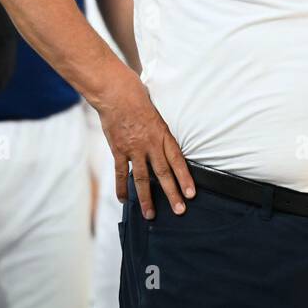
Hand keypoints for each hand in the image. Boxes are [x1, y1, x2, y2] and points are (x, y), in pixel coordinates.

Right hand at [98, 73, 194, 219]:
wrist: (116, 93)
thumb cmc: (138, 98)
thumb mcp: (157, 114)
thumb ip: (161, 133)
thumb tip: (166, 146)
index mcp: (163, 134)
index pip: (177, 160)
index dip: (185, 178)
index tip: (191, 193)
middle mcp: (150, 144)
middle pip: (163, 173)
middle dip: (172, 193)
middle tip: (179, 210)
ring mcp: (133, 148)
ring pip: (142, 178)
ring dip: (146, 198)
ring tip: (150, 215)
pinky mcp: (118, 150)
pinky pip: (121, 172)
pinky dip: (121, 187)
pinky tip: (124, 200)